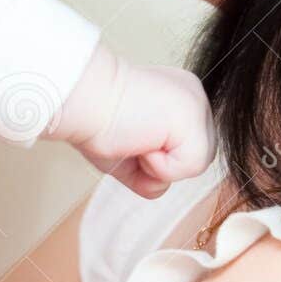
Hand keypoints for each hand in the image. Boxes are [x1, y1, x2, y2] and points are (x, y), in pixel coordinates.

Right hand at [53, 44, 214, 198]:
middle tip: (131, 140)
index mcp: (179, 97)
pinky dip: (161, 166)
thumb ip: (151, 166)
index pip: (186, 148)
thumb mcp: (129, 149)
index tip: (128, 134)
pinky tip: (142, 139)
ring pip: (196, 164)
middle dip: (161, 165)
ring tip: (136, 138)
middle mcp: (194, 96)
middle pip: (195, 158)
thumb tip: (159, 185)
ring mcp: (197, 105)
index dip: (155, 158)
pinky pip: (190, 166)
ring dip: (159, 166)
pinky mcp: (195, 117)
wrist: (83, 96)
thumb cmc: (95, 119)